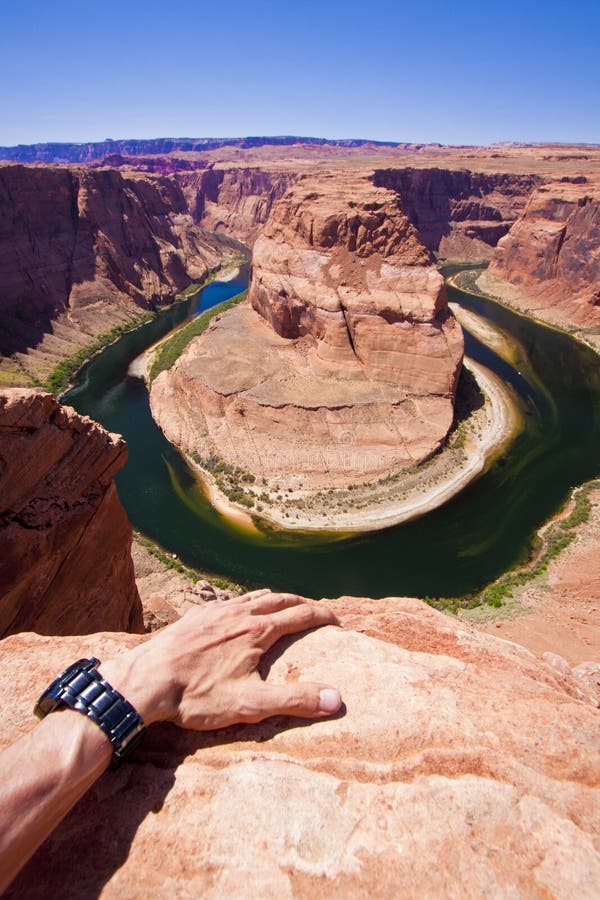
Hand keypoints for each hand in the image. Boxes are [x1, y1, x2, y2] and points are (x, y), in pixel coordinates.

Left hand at [100, 590, 342, 729]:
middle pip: (280, 599)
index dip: (323, 617)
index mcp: (258, 631)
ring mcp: (216, 611)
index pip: (301, 616)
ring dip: (275, 599)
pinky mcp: (196, 615)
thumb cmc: (197, 696)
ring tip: (283, 605)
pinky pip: (229, 600)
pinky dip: (246, 601)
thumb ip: (295, 700)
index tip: (338, 622)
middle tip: (315, 611)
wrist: (146, 681)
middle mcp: (240, 614)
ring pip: (254, 596)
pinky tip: (239, 610)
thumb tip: (336, 699)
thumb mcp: (251, 704)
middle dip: (302, 604)